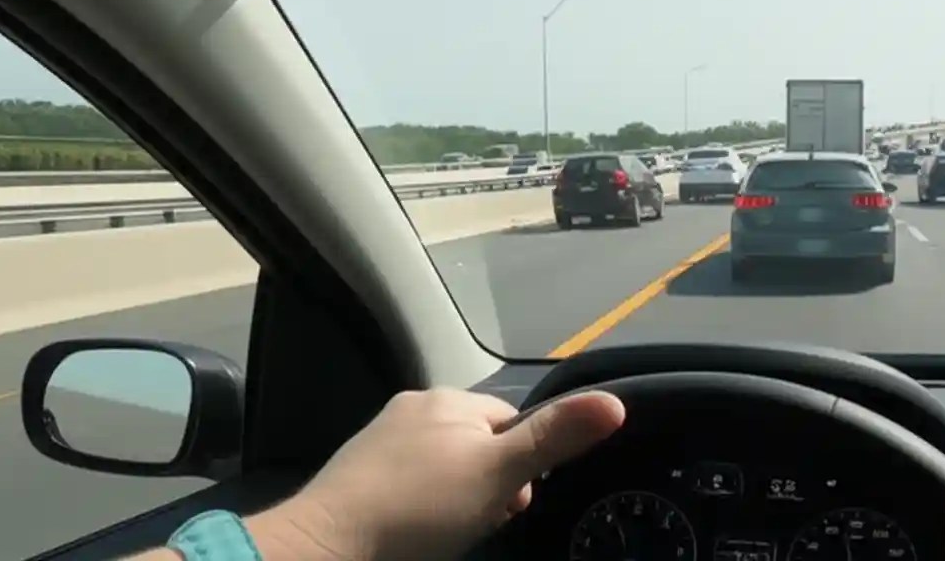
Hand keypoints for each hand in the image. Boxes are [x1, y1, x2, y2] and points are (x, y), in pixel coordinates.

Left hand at [270, 388, 624, 560]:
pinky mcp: (356, 472)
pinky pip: (409, 481)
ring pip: (443, 465)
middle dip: (489, 481)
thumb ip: (554, 438)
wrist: (328, 544)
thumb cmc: (422, 507)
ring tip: (448, 530)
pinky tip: (416, 531)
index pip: (511, 423)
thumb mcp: (500, 474)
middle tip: (481, 521)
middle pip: (478, 444)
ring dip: (457, 495)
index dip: (523, 465)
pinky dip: (420, 503)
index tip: (514, 503)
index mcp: (451, 399)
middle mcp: (414, 407)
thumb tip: (616, 401)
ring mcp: (380, 439)